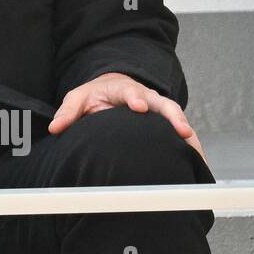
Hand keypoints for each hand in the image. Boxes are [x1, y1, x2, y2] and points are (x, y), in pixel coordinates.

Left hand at [49, 72, 206, 164]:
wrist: (111, 91)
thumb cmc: (94, 96)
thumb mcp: (78, 99)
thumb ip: (68, 113)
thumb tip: (55, 128)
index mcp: (124, 91)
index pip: (131, 92)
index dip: (135, 99)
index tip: (139, 107)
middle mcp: (146, 98)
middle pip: (164, 105)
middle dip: (174, 117)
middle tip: (183, 131)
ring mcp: (158, 110)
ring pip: (177, 119)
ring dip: (187, 133)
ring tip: (197, 151)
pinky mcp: (164, 123)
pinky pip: (180, 133)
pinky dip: (191, 145)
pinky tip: (198, 162)